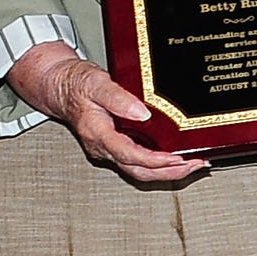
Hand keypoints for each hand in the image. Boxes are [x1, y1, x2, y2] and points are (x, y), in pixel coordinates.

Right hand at [4, 41, 200, 183]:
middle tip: (195, 165)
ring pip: (139, 171)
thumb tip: (142, 113)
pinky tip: (176, 159)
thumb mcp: (97, 83)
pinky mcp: (115, 147)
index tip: (177, 159)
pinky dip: (159, 165)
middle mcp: (103, 147)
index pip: (129, 154)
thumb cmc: (77, 84)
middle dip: (169, 172)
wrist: (60, 87)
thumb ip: (118, 98)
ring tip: (193, 165)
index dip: (155, 160)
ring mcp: (108, 150)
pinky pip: (138, 163)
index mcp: (97, 133)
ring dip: (167, 172)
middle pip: (138, 171)